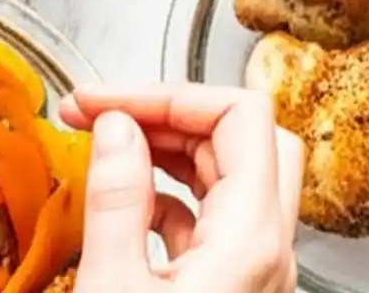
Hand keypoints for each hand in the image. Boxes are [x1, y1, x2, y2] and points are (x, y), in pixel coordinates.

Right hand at [60, 84, 304, 292]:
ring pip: (230, 175)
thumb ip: (116, 201)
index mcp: (250, 241)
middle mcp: (267, 252)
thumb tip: (116, 127)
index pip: (240, 116)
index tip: (105, 101)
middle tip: (101, 114)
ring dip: (167, 149)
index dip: (167, 95)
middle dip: (167, 114)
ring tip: (103, 146)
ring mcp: (254, 273)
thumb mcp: (112, 286)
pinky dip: (169, 193)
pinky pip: (212, 219)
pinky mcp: (230, 289)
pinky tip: (124, 200)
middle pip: (242, 138)